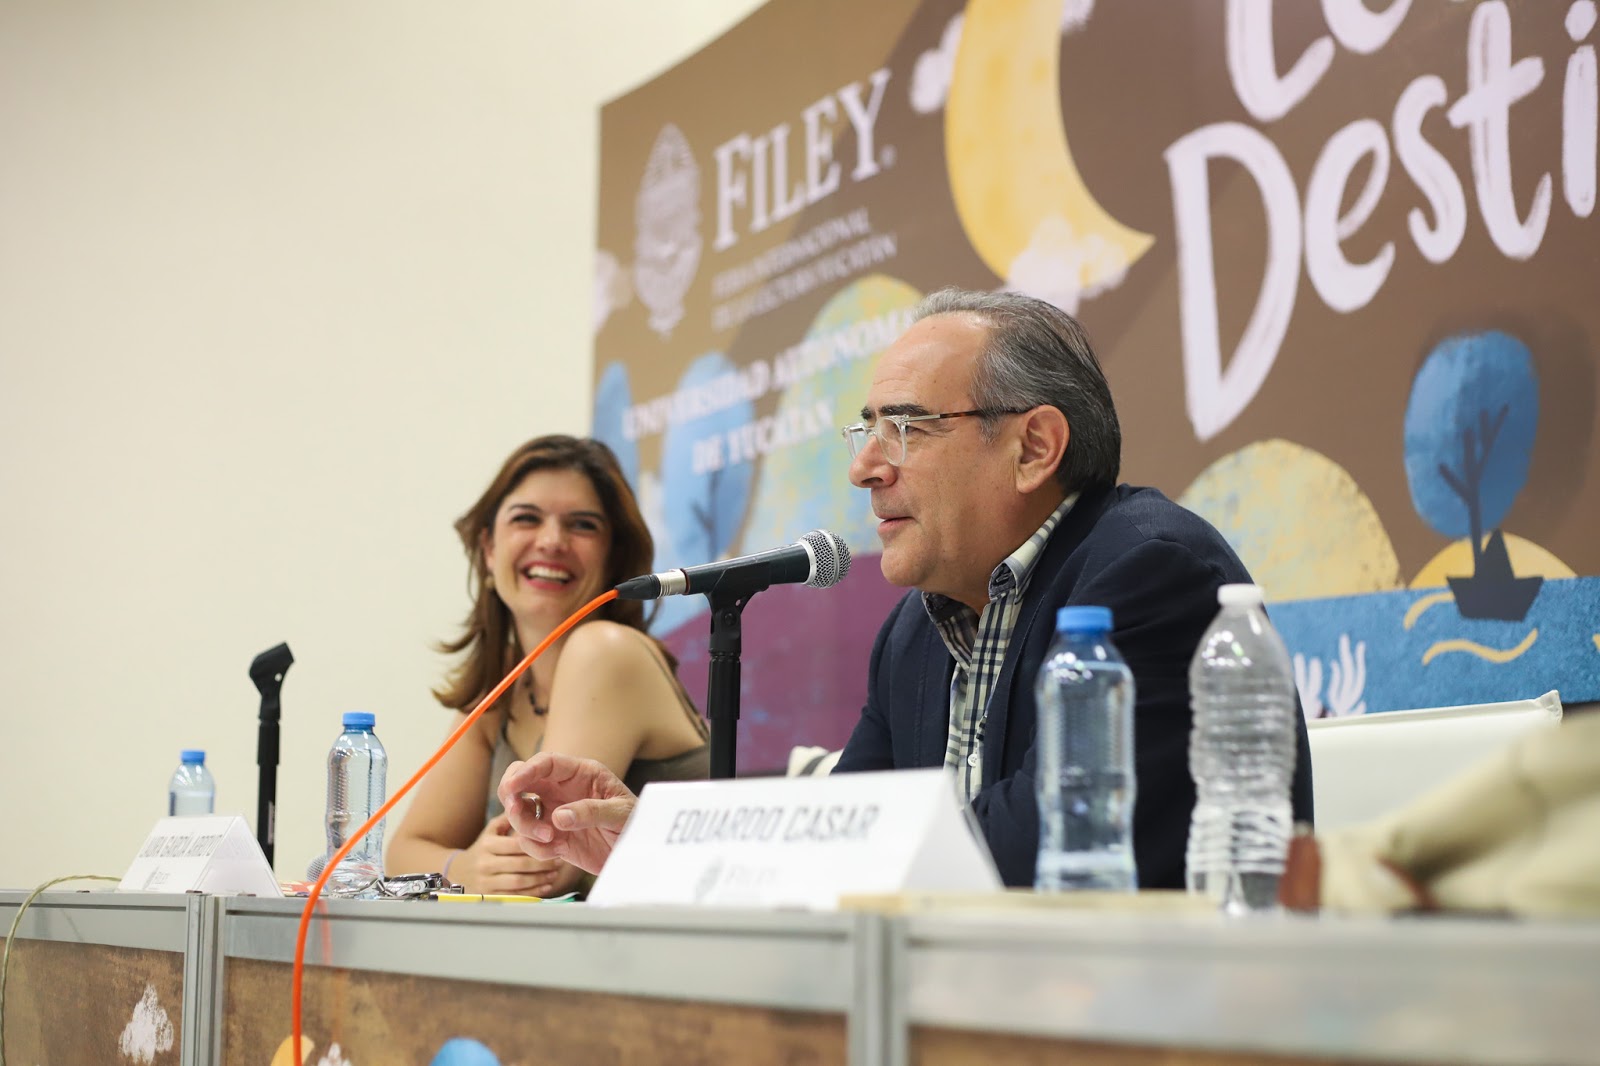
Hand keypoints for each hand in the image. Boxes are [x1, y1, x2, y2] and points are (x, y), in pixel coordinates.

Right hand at [451, 813, 563, 895]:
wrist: (459, 872)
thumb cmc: (484, 847)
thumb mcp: (492, 829)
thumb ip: (511, 818)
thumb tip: (534, 803)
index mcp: (487, 844)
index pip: (516, 844)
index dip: (538, 844)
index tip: (556, 843)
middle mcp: (485, 864)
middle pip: (520, 864)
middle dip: (543, 863)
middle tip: (560, 860)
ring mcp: (486, 882)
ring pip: (519, 882)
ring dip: (541, 878)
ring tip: (556, 873)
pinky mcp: (490, 897)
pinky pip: (515, 896)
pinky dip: (534, 892)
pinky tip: (547, 885)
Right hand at [497, 752, 637, 874]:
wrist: (638, 851)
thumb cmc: (635, 822)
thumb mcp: (621, 813)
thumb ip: (592, 811)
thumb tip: (558, 817)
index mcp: (581, 774)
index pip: (547, 763)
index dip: (526, 771)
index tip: (513, 786)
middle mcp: (562, 790)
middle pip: (522, 780)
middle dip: (510, 793)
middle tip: (514, 809)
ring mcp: (554, 812)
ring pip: (520, 812)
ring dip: (525, 828)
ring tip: (550, 840)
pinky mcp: (552, 836)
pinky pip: (529, 840)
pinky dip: (536, 849)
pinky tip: (558, 852)